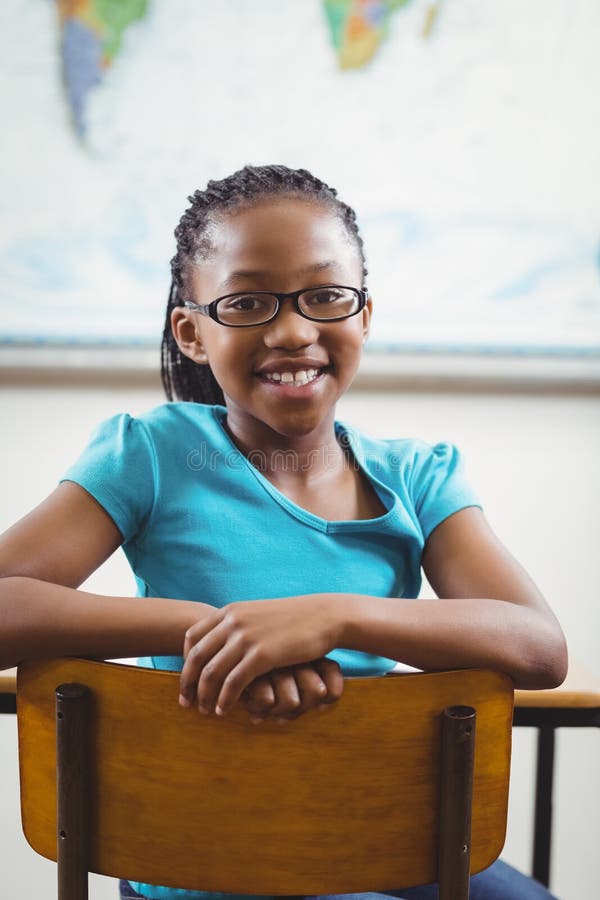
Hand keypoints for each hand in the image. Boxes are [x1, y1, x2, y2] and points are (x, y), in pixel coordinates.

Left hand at [178, 595, 340, 714]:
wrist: (324, 616)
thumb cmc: (293, 619)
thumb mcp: (259, 614)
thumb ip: (238, 624)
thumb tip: (221, 641)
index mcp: (230, 611)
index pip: (192, 638)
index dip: (185, 662)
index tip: (188, 680)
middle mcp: (233, 622)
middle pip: (196, 657)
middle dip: (188, 683)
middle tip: (186, 703)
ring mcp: (247, 638)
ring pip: (212, 672)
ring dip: (205, 696)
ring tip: (206, 711)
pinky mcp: (263, 655)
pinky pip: (234, 682)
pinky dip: (225, 699)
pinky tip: (224, 710)